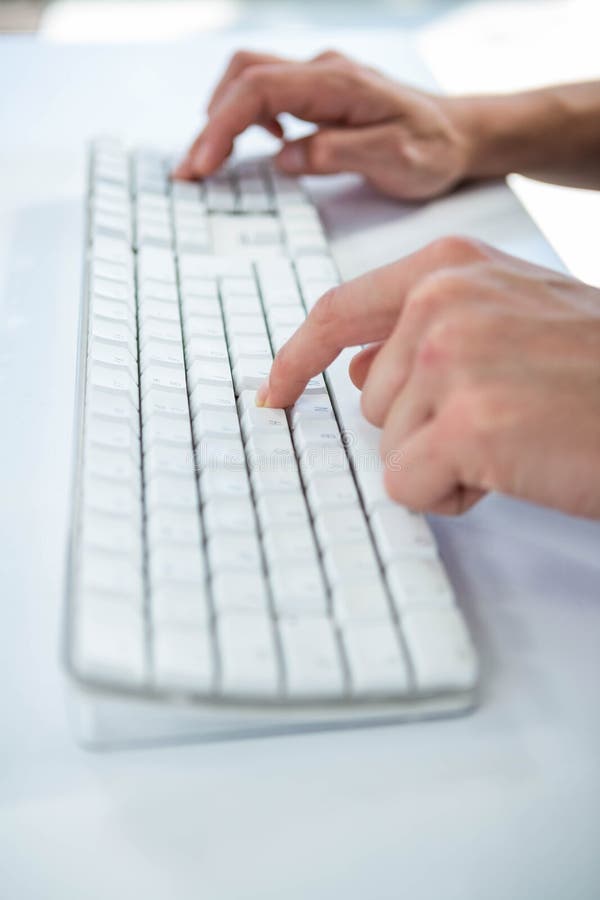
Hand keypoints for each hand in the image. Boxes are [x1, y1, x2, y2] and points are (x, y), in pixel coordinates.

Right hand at [173, 50, 471, 199]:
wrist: (460, 135)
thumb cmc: (433, 148)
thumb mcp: (395, 158)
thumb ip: (339, 154)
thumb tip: (285, 157)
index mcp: (337, 84)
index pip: (259, 89)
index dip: (222, 125)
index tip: (202, 165)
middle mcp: (323, 73)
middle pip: (243, 76)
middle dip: (210, 122)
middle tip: (193, 171)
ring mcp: (320, 81)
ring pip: (250, 83)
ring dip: (224, 119)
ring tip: (211, 164)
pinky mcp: (320, 95)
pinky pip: (269, 95)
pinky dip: (248, 120)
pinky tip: (260, 149)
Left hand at [257, 236, 599, 517]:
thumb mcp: (515, 317)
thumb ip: (430, 330)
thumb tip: (355, 369)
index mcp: (451, 266)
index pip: (338, 311)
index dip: (295, 357)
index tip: (274, 392)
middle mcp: (441, 300)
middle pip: (371, 400)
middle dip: (425, 425)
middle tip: (507, 416)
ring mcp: (450, 359)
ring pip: (391, 445)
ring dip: (446, 459)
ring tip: (520, 436)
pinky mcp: (466, 425)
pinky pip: (410, 486)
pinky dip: (455, 495)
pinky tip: (517, 468)